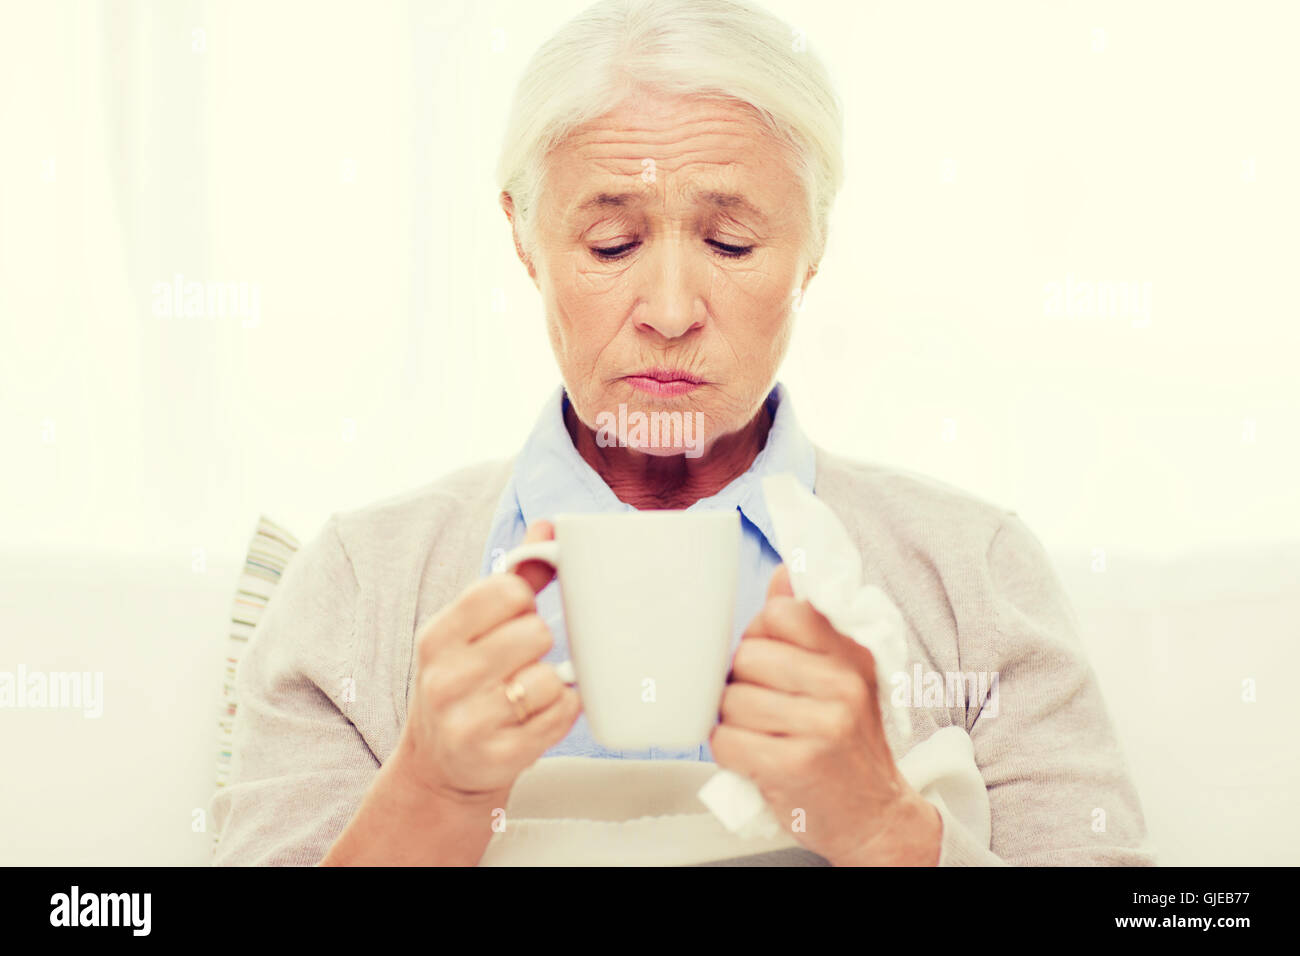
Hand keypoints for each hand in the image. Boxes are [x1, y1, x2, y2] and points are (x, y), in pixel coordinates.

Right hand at [393, 519, 580, 809]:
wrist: (440, 769)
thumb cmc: (464, 685)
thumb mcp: (471, 630)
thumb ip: (512, 578)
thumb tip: (550, 528)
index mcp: (437, 636)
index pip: (506, 591)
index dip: (524, 601)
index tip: (515, 617)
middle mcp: (445, 679)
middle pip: (535, 633)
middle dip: (539, 645)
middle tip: (521, 661)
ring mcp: (469, 723)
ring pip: (550, 678)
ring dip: (552, 683)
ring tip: (529, 693)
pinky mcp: (498, 757)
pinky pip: (562, 715)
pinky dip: (561, 712)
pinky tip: (538, 716)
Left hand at [709, 564, 941, 864]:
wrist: (876, 817)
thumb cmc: (848, 743)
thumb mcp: (844, 677)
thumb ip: (811, 624)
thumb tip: (784, 571)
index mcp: (852, 656)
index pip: (780, 614)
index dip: (760, 637)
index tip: (770, 662)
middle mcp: (842, 686)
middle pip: (746, 656)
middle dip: (740, 681)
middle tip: (761, 704)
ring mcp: (820, 727)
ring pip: (731, 700)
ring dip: (732, 720)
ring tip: (759, 733)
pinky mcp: (793, 766)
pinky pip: (727, 740)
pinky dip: (729, 750)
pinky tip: (753, 757)